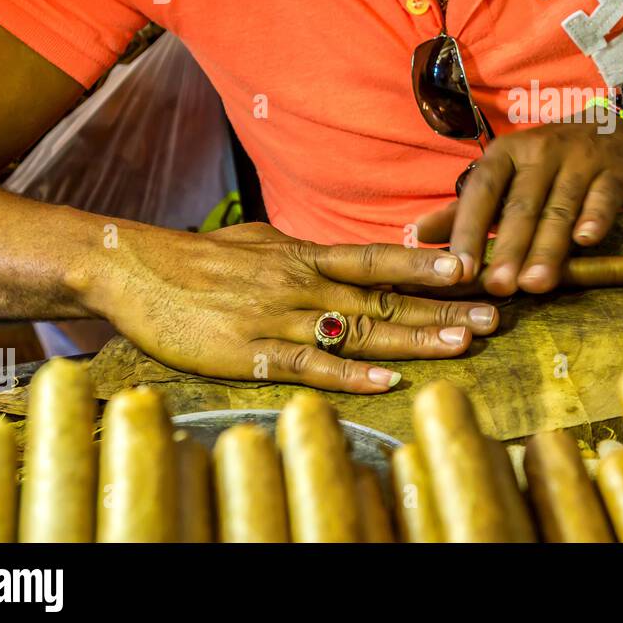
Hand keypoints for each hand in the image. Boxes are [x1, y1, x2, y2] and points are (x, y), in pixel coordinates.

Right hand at [75, 222, 500, 393]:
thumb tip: (351, 258)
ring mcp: (278, 317)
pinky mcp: (251, 352)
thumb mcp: (261, 242)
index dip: (424, 262)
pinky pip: (309, 363)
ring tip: (461, 344)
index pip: (376, 258)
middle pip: (382, 296)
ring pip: (357, 329)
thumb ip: (309, 254)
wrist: (131, 268)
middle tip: (491, 313)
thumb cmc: (200, 258)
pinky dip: (350, 372)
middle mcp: (301, 283)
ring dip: (413, 337)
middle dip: (441, 306)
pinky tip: (387, 379)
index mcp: (304, 255)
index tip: (471, 265)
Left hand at [415, 119, 622, 296]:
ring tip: (535, 284)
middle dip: (509, 248)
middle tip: (498, 288)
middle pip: (522, 205)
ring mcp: (579, 160)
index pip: (482, 191)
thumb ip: (464, 209)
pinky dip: (595, 218)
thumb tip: (418, 234)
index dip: (469, 230)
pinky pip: (603, 197)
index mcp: (505, 153)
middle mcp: (540, 152)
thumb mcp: (504, 176)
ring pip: (560, 208)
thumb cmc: (545, 163)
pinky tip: (586, 242)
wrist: (610, 129)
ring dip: (548, 248)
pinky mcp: (614, 172)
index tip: (458, 270)